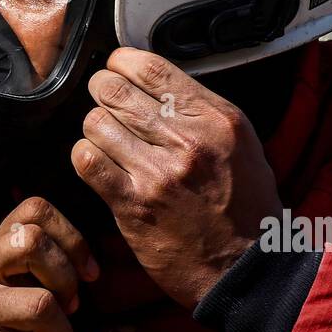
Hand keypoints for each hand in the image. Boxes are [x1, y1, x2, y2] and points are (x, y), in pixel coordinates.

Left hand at [71, 47, 282, 310]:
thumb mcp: (241, 143)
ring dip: (95, 126)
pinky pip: (87, 161)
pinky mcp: (133, 204)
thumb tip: (153, 83)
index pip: (151, 68)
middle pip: (116, 91)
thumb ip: (200, 109)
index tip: (116, 67)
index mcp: (217, 118)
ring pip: (96, 123)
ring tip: (106, 136)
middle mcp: (188, 140)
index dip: (122, 62)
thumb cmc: (246, 206)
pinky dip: (86, 156)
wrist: (244, 269)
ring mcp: (157, 173)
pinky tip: (98, 162)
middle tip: (102, 97)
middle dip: (101, 89)